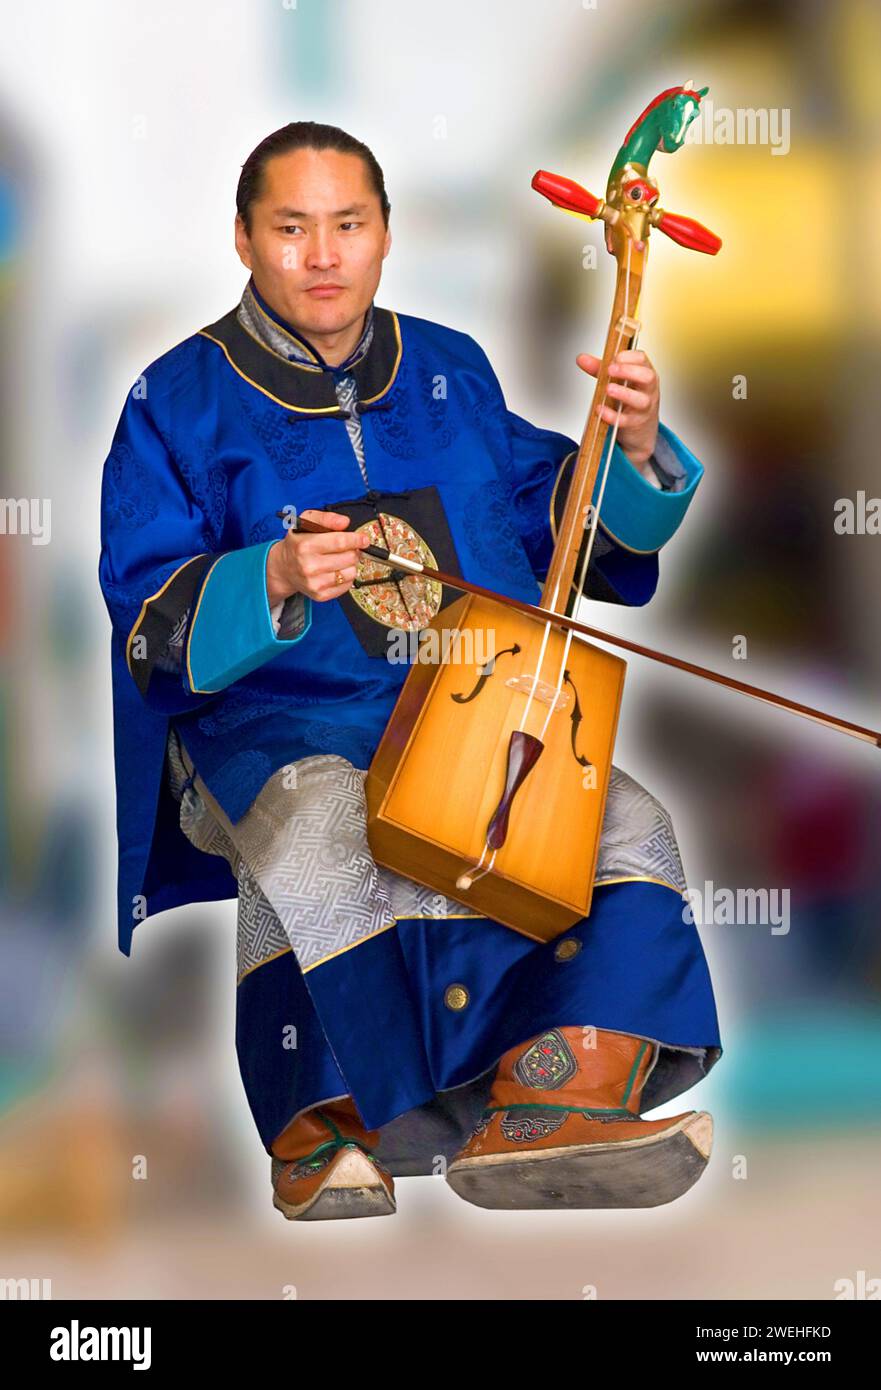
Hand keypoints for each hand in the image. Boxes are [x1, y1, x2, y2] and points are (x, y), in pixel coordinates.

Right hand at [266, 508, 371, 605]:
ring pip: (351, 572)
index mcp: (305, 546)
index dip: (356, 540)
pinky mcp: (320, 595)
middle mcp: (309, 566)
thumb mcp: (306, 522)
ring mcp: (314, 583)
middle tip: (348, 548)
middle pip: (349, 557)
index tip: (363, 539)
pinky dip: (346, 577)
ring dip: (350, 564)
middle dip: (353, 550)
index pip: (340, 542)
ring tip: (340, 559)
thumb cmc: (298, 543)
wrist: (284, 567)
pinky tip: (337, 570)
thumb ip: (326, 518)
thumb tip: (344, 522)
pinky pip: (347, 585)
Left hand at [576, 349, 659, 467]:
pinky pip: (626, 420)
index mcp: (644, 373)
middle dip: (628, 371)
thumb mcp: (617, 380)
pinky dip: (612, 415)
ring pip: (641, 400)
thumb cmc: (629, 399)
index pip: (642, 359)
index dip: (629, 356)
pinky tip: (601, 410)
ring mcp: (644, 407)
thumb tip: (582, 359)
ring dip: (624, 393)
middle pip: (647, 377)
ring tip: (608, 389)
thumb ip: (599, 369)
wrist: (640, 428)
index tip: (615, 357)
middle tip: (610, 370)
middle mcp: (648, 389)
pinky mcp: (635, 423)